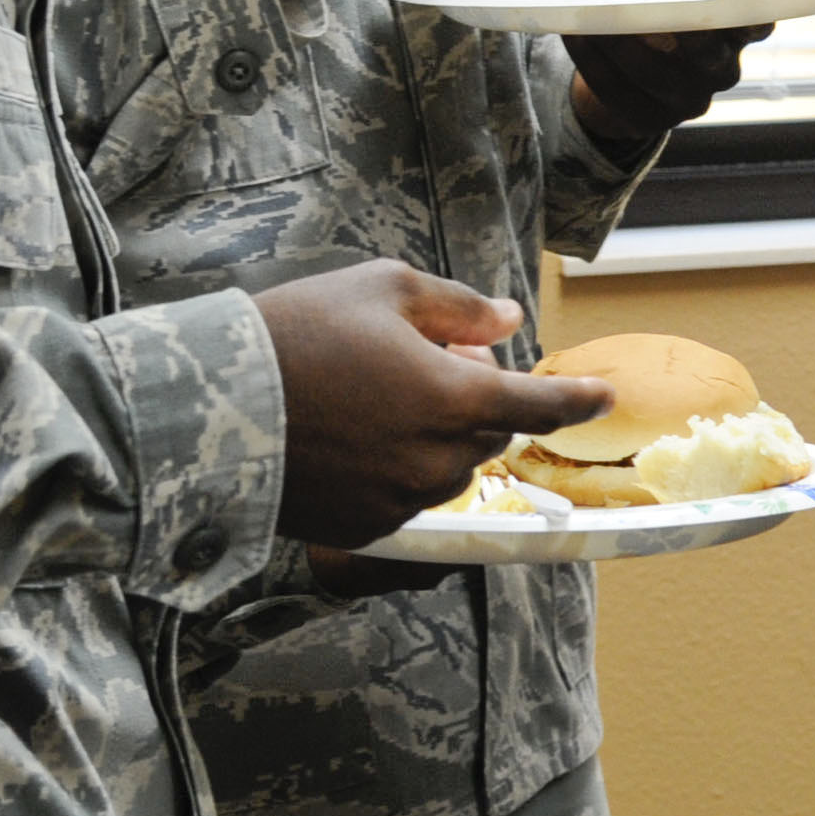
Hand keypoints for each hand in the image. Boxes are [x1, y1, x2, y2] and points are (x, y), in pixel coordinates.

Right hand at [250, 260, 613, 545]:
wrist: (211, 406)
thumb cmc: (297, 334)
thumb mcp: (382, 288)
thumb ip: (458, 307)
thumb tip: (507, 321)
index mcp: (453, 397)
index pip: (538, 403)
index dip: (575, 399)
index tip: (603, 397)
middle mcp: (437, 458)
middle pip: (489, 431)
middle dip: (476, 396)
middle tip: (428, 358)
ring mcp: (401, 500)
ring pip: (449, 466)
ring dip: (436, 434)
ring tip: (375, 393)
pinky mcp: (365, 527)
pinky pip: (406, 496)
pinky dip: (398, 466)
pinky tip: (351, 435)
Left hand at [564, 0, 797, 151]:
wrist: (632, 66)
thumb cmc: (676, 0)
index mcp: (742, 29)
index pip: (759, 19)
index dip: (744, 5)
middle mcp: (723, 68)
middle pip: (703, 51)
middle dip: (671, 22)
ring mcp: (687, 99)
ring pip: (652, 70)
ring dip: (618, 35)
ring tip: (590, 5)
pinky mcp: (648, 117)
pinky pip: (617, 87)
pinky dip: (593, 57)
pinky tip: (573, 30)